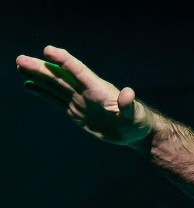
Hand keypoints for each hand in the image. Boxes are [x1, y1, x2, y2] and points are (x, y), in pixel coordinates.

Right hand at [16, 45, 153, 147]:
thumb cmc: (137, 122)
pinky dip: (42, 92)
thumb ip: (128, 105)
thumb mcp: (134, 115)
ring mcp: (80, 100)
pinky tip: (30, 85)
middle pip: (60, 76)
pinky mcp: (76, 112)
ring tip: (20, 66)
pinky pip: (56, 99)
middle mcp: (86, 92)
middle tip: (21, 59)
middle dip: (41, 68)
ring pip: (54, 85)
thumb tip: (128, 93)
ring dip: (38, 76)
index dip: (64, 61)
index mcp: (98, 89)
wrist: (135, 133)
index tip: (48, 51)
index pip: (78, 71)